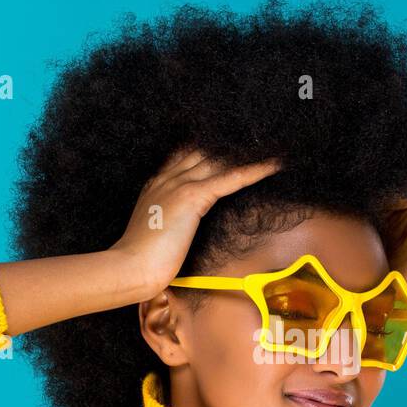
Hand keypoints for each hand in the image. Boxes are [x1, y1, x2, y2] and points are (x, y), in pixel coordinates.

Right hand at [111, 146, 282, 294]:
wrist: (132, 266)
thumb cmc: (142, 259)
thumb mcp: (156, 230)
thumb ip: (170, 219)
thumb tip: (186, 225)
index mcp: (156, 184)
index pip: (186, 156)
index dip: (208, 149)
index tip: (228, 144)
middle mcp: (167, 178)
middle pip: (203, 152)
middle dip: (228, 146)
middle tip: (256, 139)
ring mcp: (179, 185)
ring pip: (218, 160)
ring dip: (245, 153)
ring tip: (270, 145)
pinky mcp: (193, 197)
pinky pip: (231, 178)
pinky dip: (255, 170)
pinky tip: (274, 164)